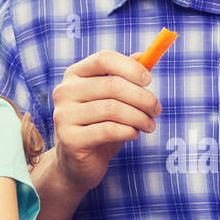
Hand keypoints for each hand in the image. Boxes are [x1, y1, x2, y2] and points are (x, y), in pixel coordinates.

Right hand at [51, 51, 159, 192]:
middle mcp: (65, 91)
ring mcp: (64, 115)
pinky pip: (108, 130)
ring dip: (139, 117)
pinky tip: (134, 134)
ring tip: (149, 125)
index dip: (130, 67)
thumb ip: (124, 77)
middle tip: (156, 109)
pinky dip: (128, 131)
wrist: (76, 164)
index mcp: (74, 75)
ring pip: (113, 109)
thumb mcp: (112, 100)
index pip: (103, 59)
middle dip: (142, 97)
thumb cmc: (98, 126)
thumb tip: (143, 56)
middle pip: (112, 85)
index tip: (148, 80)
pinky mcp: (70, 138)